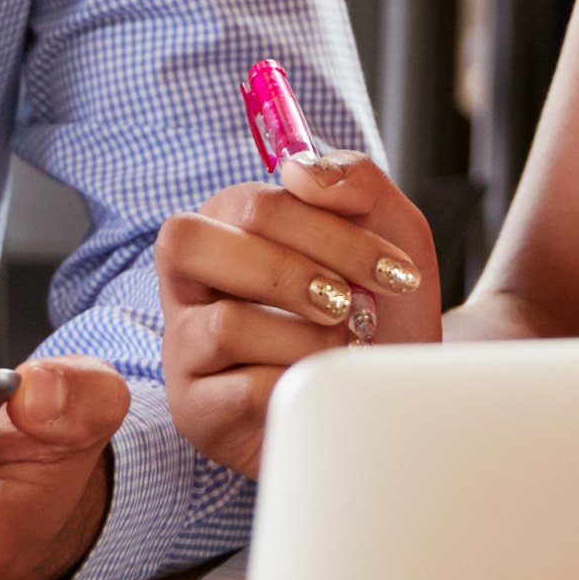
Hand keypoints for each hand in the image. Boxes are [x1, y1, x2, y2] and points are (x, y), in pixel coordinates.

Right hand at [156, 148, 441, 478]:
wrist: (388, 398)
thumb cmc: (377, 313)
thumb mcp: (388, 236)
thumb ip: (357, 182)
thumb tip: (300, 171)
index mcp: (229, 224)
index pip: (255, 205)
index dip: (330, 235)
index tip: (393, 271)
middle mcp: (192, 278)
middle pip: (196, 245)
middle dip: (294, 277)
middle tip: (350, 304)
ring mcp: (184, 344)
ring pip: (223, 326)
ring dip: (306, 340)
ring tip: (341, 350)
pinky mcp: (195, 408)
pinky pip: (240, 392)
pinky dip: (296, 386)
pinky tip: (313, 385)